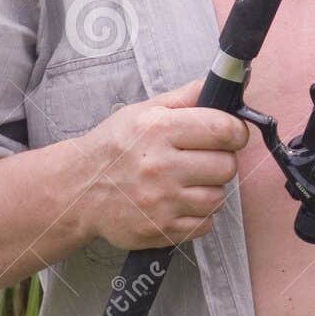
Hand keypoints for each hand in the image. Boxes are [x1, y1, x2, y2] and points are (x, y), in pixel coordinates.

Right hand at [73, 81, 250, 249]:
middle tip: (205, 158)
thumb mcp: (142, 111)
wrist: (78, 190)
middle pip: (226, 166)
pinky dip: (200, 214)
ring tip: (191, 181)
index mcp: (158, 130)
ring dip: (211, 188)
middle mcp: (160, 166)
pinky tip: (182, 202)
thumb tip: (223, 85)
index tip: (232, 134)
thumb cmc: (114, 146)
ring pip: (218, 197)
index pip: (223, 130)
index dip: (236, 131)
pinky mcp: (161, 230)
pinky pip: (205, 224)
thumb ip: (185, 97)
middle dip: (222, 160)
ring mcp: (161, 202)